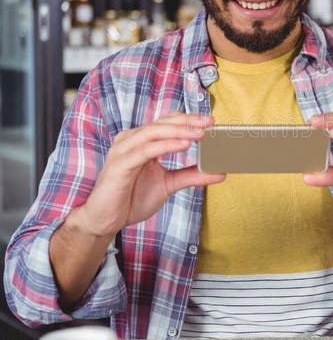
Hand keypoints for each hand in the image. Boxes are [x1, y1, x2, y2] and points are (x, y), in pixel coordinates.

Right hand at [77, 111, 224, 238]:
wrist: (106, 220)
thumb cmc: (131, 199)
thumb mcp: (168, 185)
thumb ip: (191, 176)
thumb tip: (220, 172)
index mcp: (142, 141)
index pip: (168, 123)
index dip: (189, 119)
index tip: (211, 122)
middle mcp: (132, 140)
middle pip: (163, 123)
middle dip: (188, 122)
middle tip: (209, 123)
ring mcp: (124, 150)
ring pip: (154, 133)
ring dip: (179, 131)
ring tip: (200, 133)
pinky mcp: (120, 164)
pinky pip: (146, 150)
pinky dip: (165, 146)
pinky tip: (184, 145)